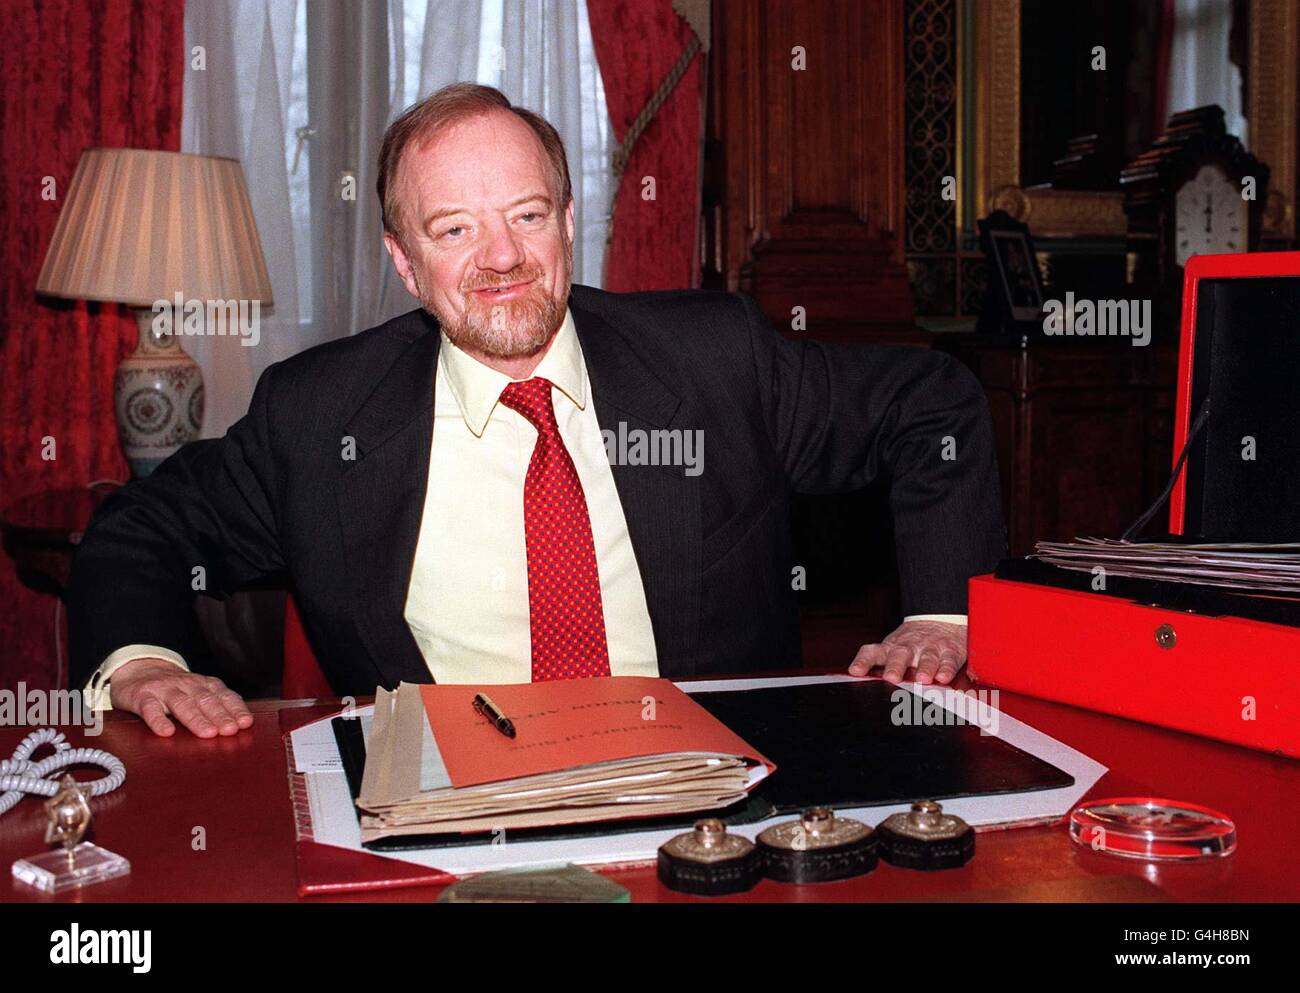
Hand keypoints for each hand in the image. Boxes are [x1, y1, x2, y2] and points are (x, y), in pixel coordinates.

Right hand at [109, 658, 253, 737]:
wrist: (137, 669)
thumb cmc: (174, 688)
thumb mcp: (197, 691)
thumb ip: (216, 703)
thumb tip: (241, 724)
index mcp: (203, 684)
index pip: (223, 695)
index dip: (235, 708)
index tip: (245, 723)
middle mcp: (186, 684)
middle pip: (205, 700)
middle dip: (219, 715)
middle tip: (229, 730)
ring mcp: (164, 689)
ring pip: (181, 703)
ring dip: (196, 719)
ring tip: (207, 733)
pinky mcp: (142, 696)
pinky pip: (150, 708)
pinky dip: (158, 720)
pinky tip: (166, 732)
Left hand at [847, 619, 966, 685]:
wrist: (940, 621)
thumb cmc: (912, 642)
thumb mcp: (891, 648)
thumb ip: (877, 663)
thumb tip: (858, 679)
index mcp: (891, 648)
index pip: (872, 652)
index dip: (863, 661)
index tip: (855, 672)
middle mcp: (909, 647)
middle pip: (900, 655)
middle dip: (896, 666)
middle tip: (891, 678)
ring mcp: (930, 648)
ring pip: (927, 658)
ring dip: (924, 668)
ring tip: (922, 679)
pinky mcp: (949, 652)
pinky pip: (948, 661)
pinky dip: (946, 669)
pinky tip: (943, 677)